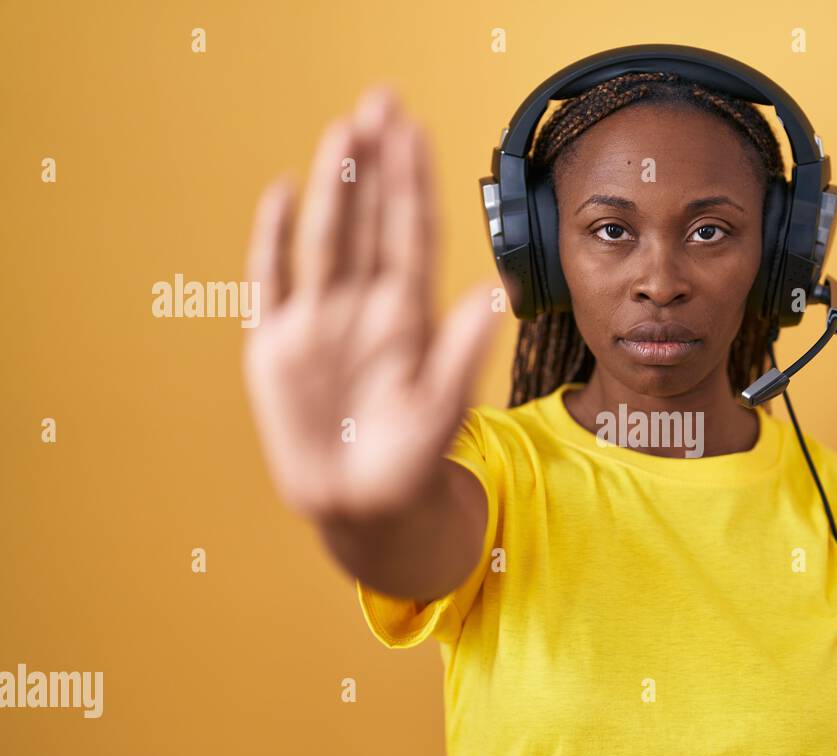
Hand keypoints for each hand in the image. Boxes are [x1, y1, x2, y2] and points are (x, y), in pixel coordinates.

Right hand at [242, 86, 501, 520]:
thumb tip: (496, 292)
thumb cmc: (412, 461)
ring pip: (326, 237)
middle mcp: (365, 307)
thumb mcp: (444, 408)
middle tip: (380, 100)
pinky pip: (273, 281)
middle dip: (376, 162)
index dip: (413, 182)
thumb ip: (464, 350)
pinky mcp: (277, 346)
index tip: (417, 130)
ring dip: (334, 185)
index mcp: (409, 317)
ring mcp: (320, 322)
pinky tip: (283, 193)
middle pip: (371, 220)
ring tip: (344, 131)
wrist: (366, 507)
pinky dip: (273, 238)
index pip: (413, 233)